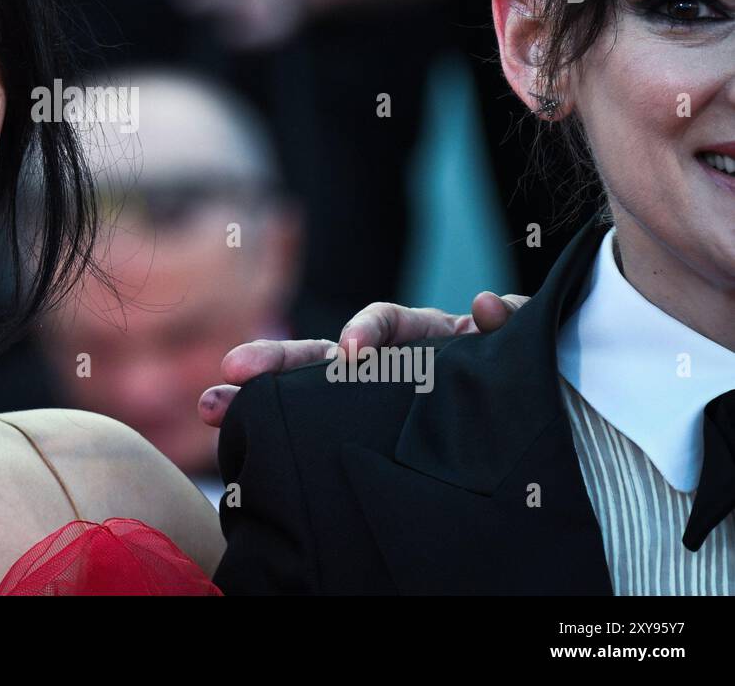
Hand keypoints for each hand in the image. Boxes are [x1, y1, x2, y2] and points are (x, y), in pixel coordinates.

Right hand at [199, 292, 529, 426]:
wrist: (529, 427)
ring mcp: (366, 402)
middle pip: (323, 358)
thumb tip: (487, 304)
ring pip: (306, 395)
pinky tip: (234, 433)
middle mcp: (381, 368)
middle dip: (277, 364)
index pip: (385, 325)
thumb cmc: (519, 380)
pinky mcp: (362, 434)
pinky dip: (279, 428)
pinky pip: (320, 436)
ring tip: (212, 408)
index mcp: (421, 340)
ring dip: (258, 399)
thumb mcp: (523, 350)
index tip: (349, 355)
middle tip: (231, 375)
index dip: (365, 333)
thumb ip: (514, 325)